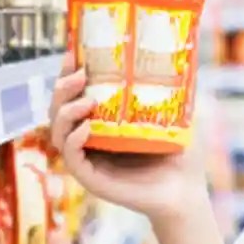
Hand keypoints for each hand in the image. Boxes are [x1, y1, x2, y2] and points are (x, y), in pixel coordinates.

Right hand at [48, 55, 210, 221]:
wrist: (186, 191)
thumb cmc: (180, 154)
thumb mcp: (176, 115)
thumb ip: (172, 91)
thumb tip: (178, 57)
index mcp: (102, 120)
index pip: (75, 93)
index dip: (69, 73)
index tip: (75, 52)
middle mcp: (89, 138)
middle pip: (58, 109)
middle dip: (62, 88)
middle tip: (79, 73)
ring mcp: (88, 158)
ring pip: (57, 131)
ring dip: (66, 112)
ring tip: (87, 101)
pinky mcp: (91, 179)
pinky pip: (71, 157)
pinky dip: (73, 141)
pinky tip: (87, 129)